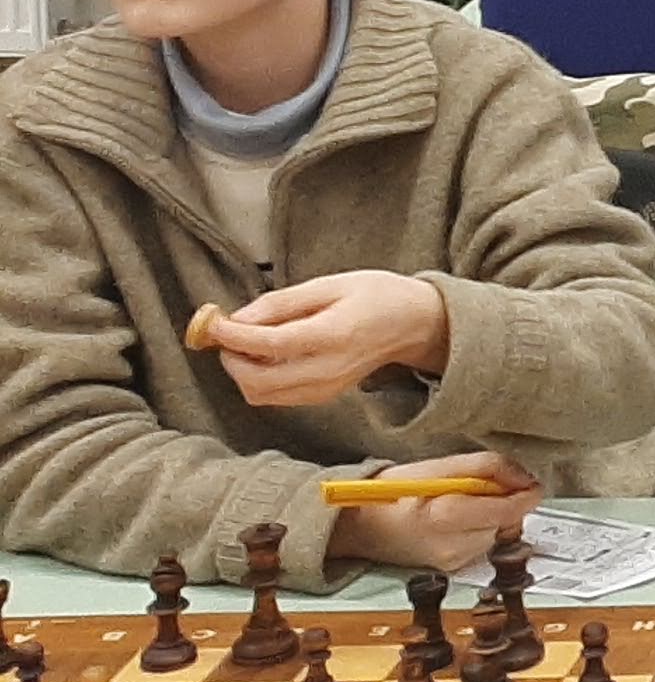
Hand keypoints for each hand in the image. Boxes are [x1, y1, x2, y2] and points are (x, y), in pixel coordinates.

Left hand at [209, 272, 453, 407]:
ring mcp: (326, 388)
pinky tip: (266, 357)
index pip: (268, 344)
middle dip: (231, 358)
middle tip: (227, 334)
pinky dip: (258, 380)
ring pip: (261, 394)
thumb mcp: (332, 284)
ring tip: (246, 344)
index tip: (213, 321)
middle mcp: (328, 369)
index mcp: (334, 335)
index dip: (232, 335)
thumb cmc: (377, 296)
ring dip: (242, 372)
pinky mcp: (323, 396)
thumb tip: (239, 318)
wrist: (414, 324)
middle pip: (257, 380)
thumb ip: (283, 302)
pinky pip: (276, 397)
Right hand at [326, 454, 543, 574]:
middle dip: (504, 502)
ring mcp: (452, 562)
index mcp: (447, 517)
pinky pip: (481, 544)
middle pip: (505, 522)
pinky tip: (455, 521)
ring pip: (496, 533)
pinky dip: (478, 529)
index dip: (526, 494)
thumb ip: (488, 467)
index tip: (532, 483)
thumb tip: (524, 478)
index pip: (508, 510)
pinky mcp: (451, 568)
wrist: (361, 527)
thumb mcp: (440, 466)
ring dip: (491, 516)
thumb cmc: (396, 492)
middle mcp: (453, 546)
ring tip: (461, 503)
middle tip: (481, 487)